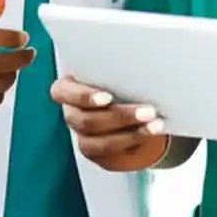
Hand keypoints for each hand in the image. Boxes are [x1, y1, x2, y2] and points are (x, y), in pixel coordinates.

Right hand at [51, 77, 168, 171]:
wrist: (133, 107)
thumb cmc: (122, 80)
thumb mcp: (118, 71)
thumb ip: (120, 70)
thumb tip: (142, 63)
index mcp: (69, 87)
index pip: (61, 92)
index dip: (83, 96)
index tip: (107, 97)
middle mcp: (72, 112)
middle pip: (86, 120)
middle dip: (120, 117)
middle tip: (148, 111)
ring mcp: (81, 135)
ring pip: (99, 141)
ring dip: (131, 133)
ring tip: (155, 124)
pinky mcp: (95, 152)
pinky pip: (110, 153)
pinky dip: (133, 141)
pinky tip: (150, 132)